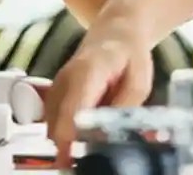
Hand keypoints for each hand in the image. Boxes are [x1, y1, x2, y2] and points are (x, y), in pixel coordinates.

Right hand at [43, 23, 152, 167]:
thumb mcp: (139, 82)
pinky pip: (55, 123)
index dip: (70, 136)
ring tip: (93, 141)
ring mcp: (56, 87)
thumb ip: (124, 108)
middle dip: (68, 146)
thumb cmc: (129, 56)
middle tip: (87, 158)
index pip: (72, 108)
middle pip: (56, 122)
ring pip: (53, 126)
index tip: (72, 156)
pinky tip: (87, 132)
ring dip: (69, 140)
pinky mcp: (54, 96)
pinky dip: (68, 134)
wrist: (114, 34)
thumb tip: (109, 135)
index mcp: (87, 72)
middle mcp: (64, 79)